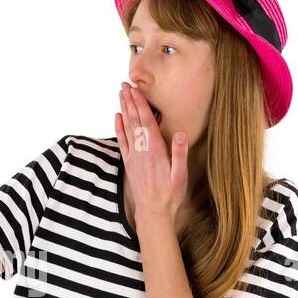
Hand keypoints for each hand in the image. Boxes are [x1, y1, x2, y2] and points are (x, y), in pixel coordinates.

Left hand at [114, 82, 187, 227]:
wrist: (153, 213)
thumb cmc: (170, 195)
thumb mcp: (180, 176)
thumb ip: (180, 155)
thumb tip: (180, 134)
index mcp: (155, 151)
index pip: (146, 122)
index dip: (140, 104)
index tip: (135, 89)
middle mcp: (141, 151)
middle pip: (134, 121)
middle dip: (129, 101)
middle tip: (124, 84)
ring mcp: (133, 156)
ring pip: (126, 128)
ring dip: (123, 109)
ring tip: (121, 94)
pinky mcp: (129, 163)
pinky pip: (122, 141)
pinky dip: (118, 127)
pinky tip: (117, 117)